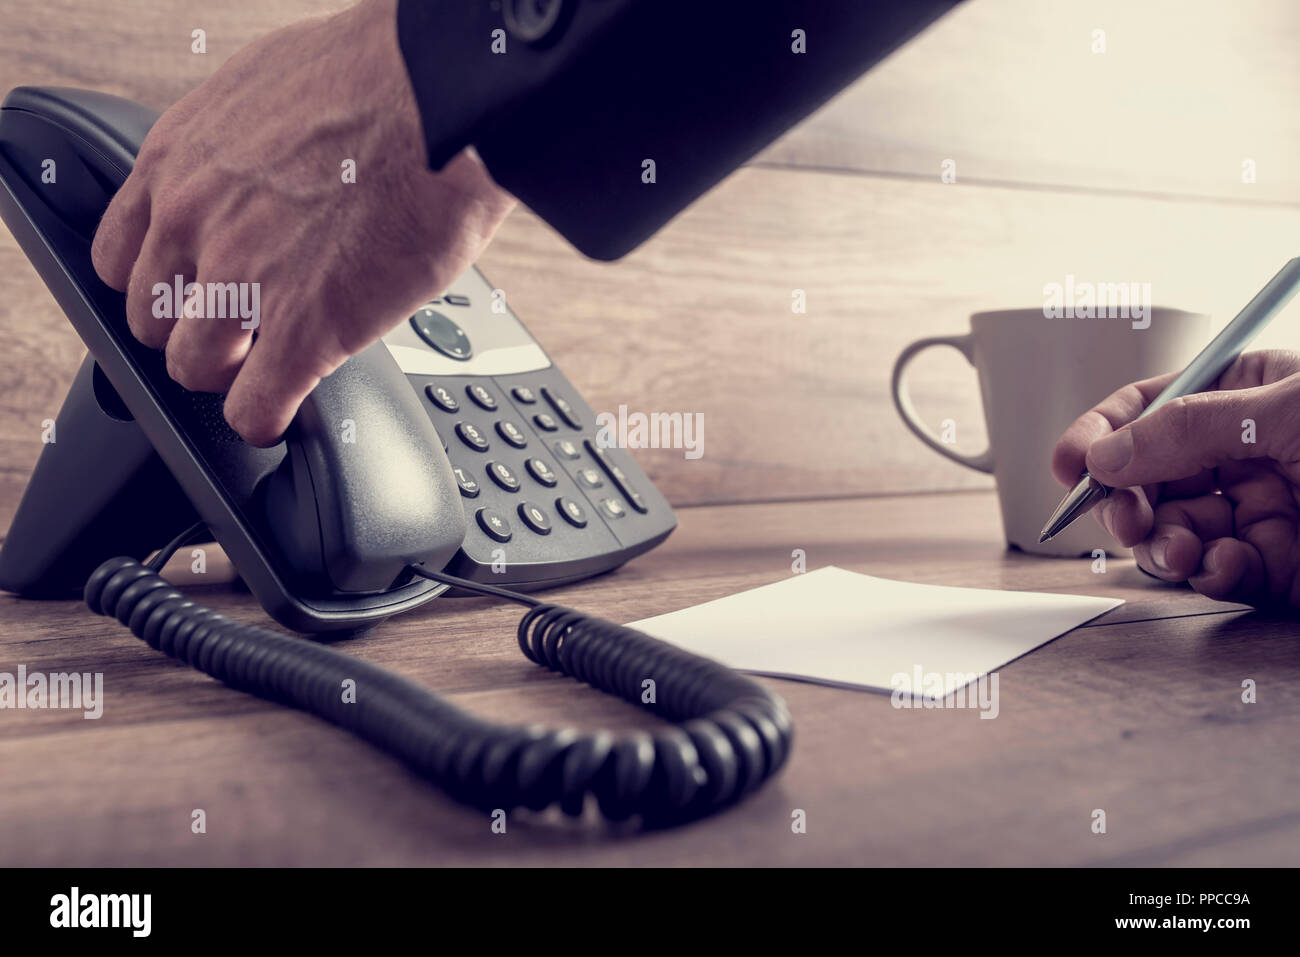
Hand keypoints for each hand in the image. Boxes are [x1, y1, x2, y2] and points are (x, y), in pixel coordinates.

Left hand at [91, 0, 515, 445]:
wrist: (441, 99)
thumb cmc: (382, 83)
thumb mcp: (268, 96)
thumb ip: (237, 153)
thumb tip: (257, 176)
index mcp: (178, 161)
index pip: (120, 257)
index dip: (160, 287)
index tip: (189, 297)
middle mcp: (194, 221)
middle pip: (151, 319)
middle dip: (195, 331)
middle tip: (242, 332)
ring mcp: (242, 280)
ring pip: (193, 369)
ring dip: (231, 377)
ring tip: (270, 370)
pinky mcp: (303, 329)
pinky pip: (255, 409)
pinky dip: (268, 420)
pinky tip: (290, 410)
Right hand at [1051, 350, 1299, 607]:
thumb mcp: (1288, 410)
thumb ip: (1192, 427)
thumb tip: (1106, 455)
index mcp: (1246, 394)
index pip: (1149, 406)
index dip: (1101, 434)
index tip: (1069, 466)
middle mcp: (1246, 453)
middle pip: (1146, 476)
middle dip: (1126, 502)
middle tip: (1127, 520)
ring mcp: (1259, 510)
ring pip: (1171, 530)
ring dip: (1163, 546)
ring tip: (1181, 552)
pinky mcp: (1275, 566)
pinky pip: (1216, 573)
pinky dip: (1210, 576)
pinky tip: (1227, 566)